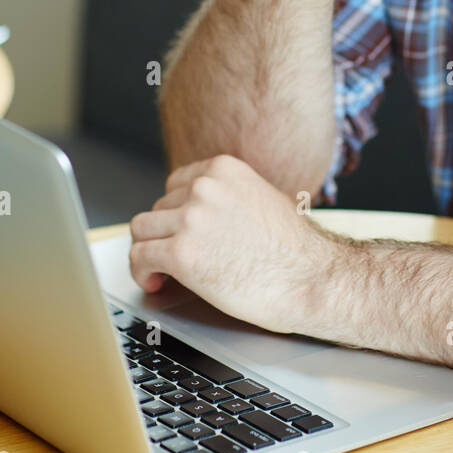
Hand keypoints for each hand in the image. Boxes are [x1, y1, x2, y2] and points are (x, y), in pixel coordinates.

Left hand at [128, 155, 340, 333]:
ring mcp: (191, 219)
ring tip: (161, 271)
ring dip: (148, 252)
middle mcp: (204, 187)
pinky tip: (156, 282)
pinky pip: (139, 257)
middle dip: (165, 236)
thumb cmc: (296, 249)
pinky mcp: (181, 253)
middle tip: (177, 259)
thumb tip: (200, 214)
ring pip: (141, 230)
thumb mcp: (261, 199)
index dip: (175, 214)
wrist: (312, 278)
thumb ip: (227, 198)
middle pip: (158, 208)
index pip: (175, 185)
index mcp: (223, 169)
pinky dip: (141, 272)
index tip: (179, 233)